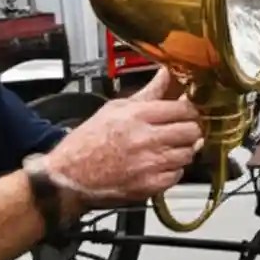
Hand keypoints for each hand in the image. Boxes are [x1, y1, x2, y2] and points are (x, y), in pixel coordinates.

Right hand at [43, 69, 200, 209]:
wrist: (68, 177)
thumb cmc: (87, 142)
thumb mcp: (115, 108)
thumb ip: (148, 93)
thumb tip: (166, 74)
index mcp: (137, 116)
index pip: (184, 109)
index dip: (191, 109)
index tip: (189, 111)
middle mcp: (146, 140)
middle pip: (192, 131)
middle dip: (192, 128)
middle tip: (184, 129)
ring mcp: (149, 165)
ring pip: (188, 153)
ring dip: (184, 149)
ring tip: (170, 147)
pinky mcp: (149, 186)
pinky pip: (177, 175)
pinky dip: (173, 169)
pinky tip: (161, 164)